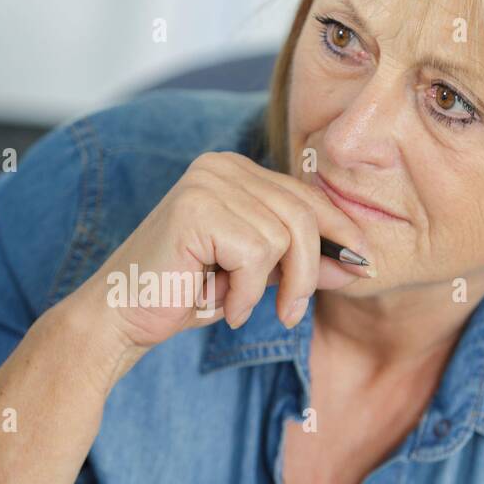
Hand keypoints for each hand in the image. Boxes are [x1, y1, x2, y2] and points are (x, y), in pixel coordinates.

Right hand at [69, 151, 373, 354]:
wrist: (121, 317)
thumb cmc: (183, 294)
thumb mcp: (253, 270)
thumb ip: (297, 256)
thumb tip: (360, 260)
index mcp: (234, 170)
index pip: (305, 194)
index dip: (340, 231)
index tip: (361, 266)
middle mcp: (220, 166)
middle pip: (302, 213)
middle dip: (310, 270)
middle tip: (292, 312)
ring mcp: (206, 182)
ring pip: (284, 237)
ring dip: (273, 287)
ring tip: (244, 308)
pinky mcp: (197, 209)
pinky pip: (256, 255)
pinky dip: (246, 292)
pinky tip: (222, 304)